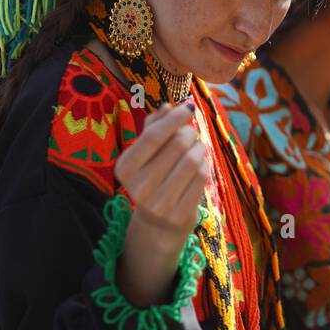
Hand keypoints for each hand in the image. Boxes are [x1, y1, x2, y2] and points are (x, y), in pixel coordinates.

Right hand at [115, 102, 208, 305]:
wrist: (157, 223)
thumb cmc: (152, 177)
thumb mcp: (146, 154)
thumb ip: (153, 127)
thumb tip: (167, 106)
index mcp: (125, 168)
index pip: (153, 136)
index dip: (174, 118)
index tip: (188, 107)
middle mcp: (138, 187)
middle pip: (176, 145)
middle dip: (189, 132)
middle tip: (191, 132)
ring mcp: (159, 204)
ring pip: (192, 161)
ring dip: (200, 147)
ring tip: (197, 147)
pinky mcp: (179, 214)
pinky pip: (201, 178)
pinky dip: (205, 164)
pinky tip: (201, 163)